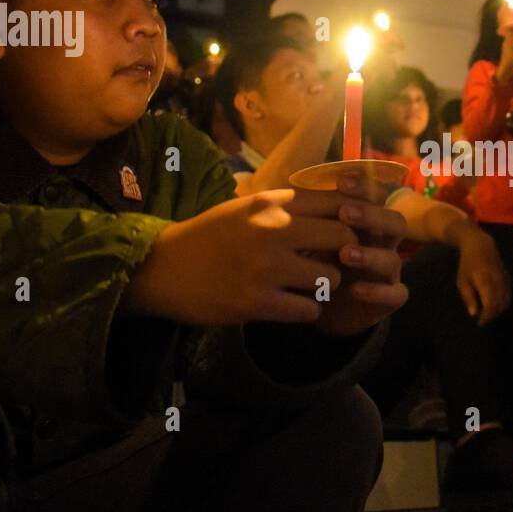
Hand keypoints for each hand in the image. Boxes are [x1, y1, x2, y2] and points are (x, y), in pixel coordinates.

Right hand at [121, 188, 356, 326]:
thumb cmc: (209, 237)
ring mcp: (265, 267)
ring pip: (330, 277)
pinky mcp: (256, 302)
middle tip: (334, 262)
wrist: (161, 269)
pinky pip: (308, 310)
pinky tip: (294, 306)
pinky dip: (307, 311)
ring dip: (326, 286)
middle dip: (346, 253)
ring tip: (311, 287)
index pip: (335, 201)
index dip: (351, 217)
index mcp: (271, 203)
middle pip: (344, 236)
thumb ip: (287, 204)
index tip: (348, 232)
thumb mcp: (246, 208)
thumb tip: (338, 202)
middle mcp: (272, 229)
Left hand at [314, 171, 409, 335]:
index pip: (375, 197)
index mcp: (364, 222)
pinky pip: (396, 294)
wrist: (308, 306)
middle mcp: (381, 243)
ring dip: (371, 255)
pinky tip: (356, 290)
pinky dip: (378, 292)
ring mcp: (386, 272)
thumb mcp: (303, 237)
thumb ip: (306, 213)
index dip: (364, 187)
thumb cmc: (307, 263)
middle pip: (394, 222)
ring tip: (345, 254)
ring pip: (393, 259)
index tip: (341, 182)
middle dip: (373, 216)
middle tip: (344, 213)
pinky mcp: (388, 300)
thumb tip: (296, 182)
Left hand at [454, 228, 510, 325]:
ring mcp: (505, 279)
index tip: (480, 323)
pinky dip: (502, 303)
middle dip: (492, 315)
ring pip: (506, 301)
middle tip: (483, 320)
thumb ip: (468, 298)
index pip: (491, 305)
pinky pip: (508, 295)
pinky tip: (494, 305)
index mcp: (485, 281)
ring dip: (498, 311)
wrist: (480, 246)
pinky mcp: (508, 277)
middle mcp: (498, 280)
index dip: (487, 317)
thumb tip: (474, 314)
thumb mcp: (462, 281)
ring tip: (488, 313)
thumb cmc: (467, 265)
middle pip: (500, 305)